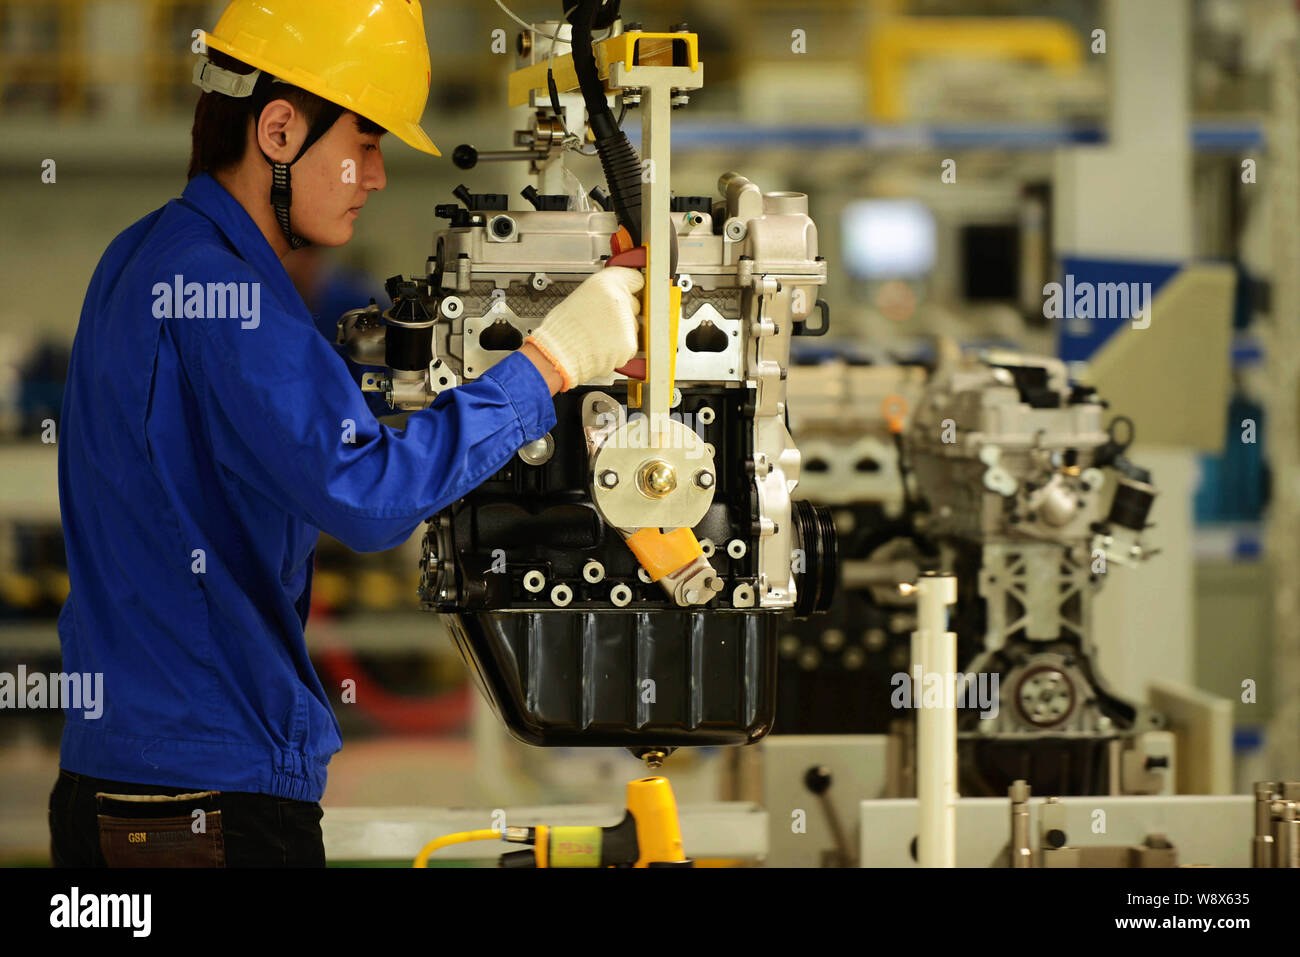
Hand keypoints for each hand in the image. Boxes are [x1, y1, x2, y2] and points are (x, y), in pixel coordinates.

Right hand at [524, 267, 642, 390]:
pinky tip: (601, 347)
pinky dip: (618, 350)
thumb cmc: (561, 329)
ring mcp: (626, 323)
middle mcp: (618, 299)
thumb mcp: (580, 297)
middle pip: (634, 305)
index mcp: (604, 283)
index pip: (635, 279)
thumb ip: (602, 294)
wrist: (557, 353)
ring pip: (632, 327)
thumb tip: (613, 296)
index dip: (631, 287)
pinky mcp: (629, 344)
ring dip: (621, 333)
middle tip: (602, 321)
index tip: (631, 291)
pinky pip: (629, 347)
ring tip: (597, 336)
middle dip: (623, 314)